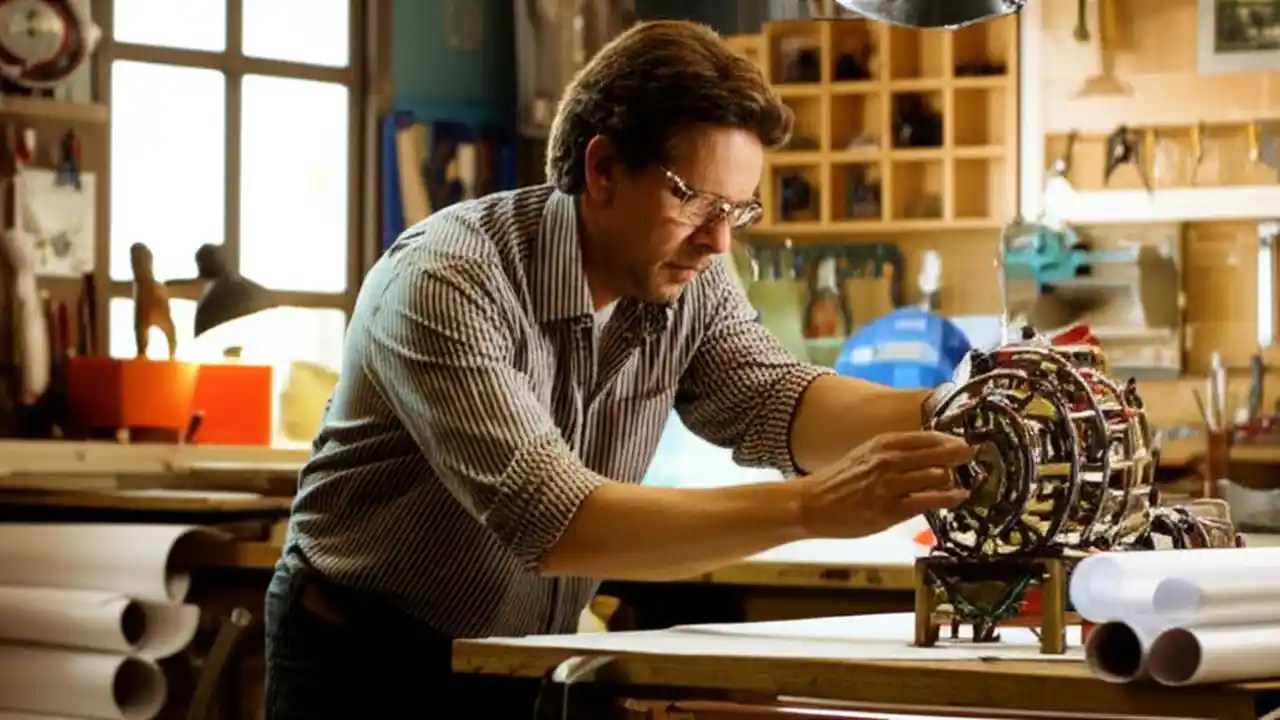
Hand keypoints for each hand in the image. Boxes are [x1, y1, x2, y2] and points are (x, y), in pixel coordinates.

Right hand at [794, 430, 971, 538]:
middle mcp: (888, 461)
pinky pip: (929, 502)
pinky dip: (948, 498)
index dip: (950, 440)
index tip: (965, 443)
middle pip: (938, 453)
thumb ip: (893, 452)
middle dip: (960, 455)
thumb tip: (928, 451)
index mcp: (882, 444)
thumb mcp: (865, 454)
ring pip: (937, 476)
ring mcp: (890, 486)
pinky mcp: (891, 510)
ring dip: (954, 478)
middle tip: (973, 456)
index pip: (927, 436)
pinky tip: (958, 497)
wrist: (812, 503)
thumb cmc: (839, 480)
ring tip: (965, 480)